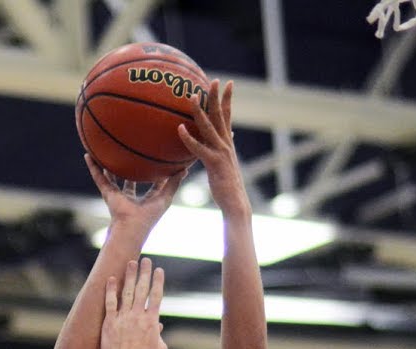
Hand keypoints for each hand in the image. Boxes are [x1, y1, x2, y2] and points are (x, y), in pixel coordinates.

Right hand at [84, 153, 187, 235]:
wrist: (131, 227)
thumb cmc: (149, 216)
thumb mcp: (165, 197)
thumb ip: (174, 183)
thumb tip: (185, 168)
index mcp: (147, 200)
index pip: (153, 185)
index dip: (156, 174)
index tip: (159, 162)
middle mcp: (131, 197)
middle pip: (130, 180)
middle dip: (131, 170)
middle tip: (131, 155)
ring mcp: (118, 195)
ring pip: (112, 177)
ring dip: (108, 166)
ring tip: (104, 153)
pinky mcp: (108, 193)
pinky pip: (99, 177)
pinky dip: (93, 167)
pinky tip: (88, 156)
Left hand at [101, 257, 167, 348]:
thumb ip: (159, 336)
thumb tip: (157, 327)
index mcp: (151, 321)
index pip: (156, 296)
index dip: (158, 282)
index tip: (159, 270)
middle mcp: (137, 316)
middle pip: (142, 289)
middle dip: (145, 273)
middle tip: (146, 260)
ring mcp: (123, 317)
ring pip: (127, 292)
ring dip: (129, 276)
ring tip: (131, 263)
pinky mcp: (110, 322)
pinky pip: (110, 302)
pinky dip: (110, 290)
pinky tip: (111, 279)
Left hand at [177, 79, 249, 217]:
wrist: (235, 202)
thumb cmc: (226, 186)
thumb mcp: (223, 165)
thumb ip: (219, 151)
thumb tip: (218, 143)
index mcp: (228, 143)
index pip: (228, 116)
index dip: (227, 99)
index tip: (227, 83)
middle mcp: (226, 144)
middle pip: (221, 115)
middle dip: (217, 96)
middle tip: (214, 80)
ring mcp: (221, 152)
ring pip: (209, 127)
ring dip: (200, 111)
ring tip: (191, 96)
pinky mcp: (214, 163)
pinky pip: (199, 148)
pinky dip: (189, 138)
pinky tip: (179, 129)